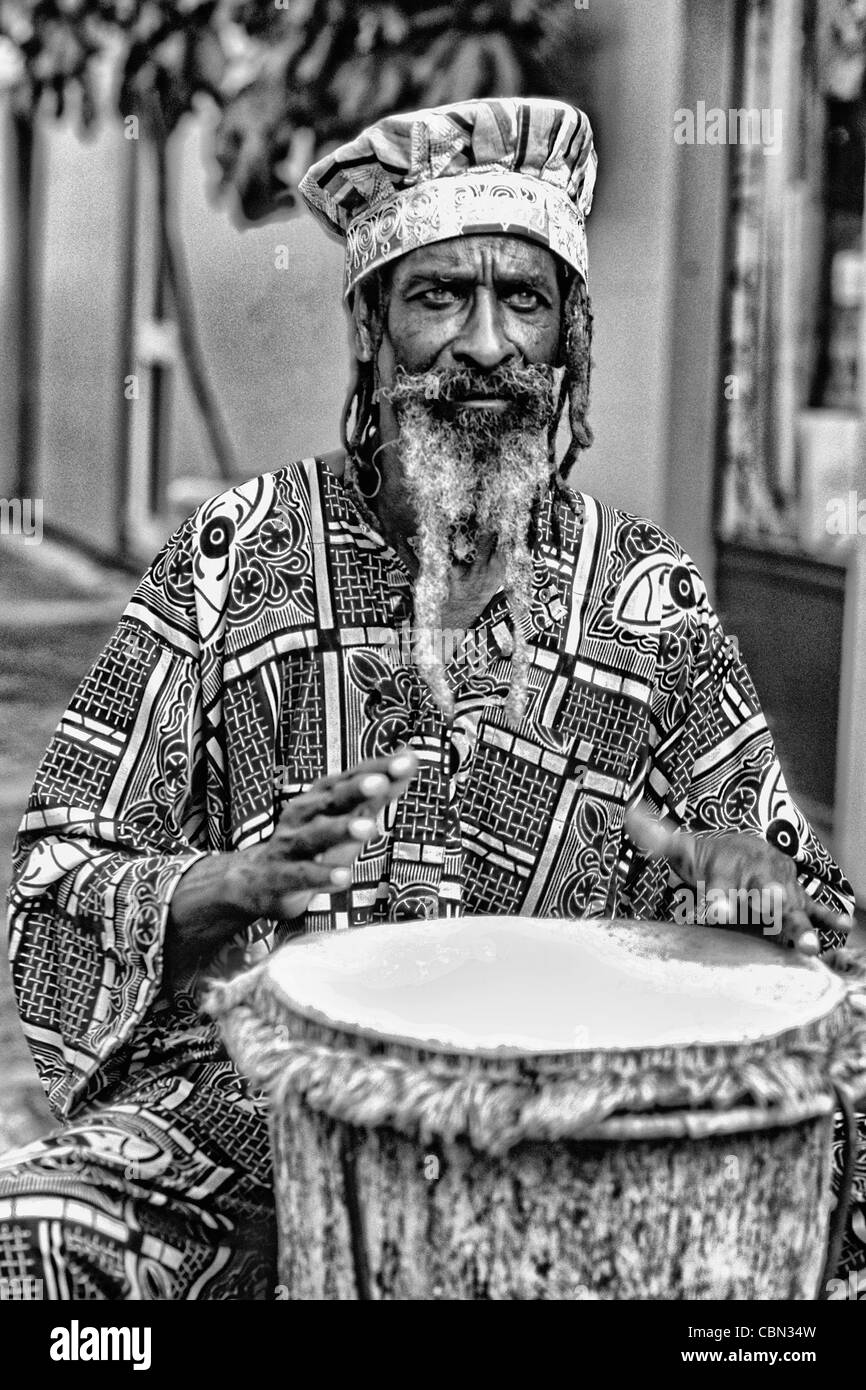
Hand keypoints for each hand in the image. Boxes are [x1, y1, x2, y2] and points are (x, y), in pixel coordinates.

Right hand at [166, 749, 417, 979]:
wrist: (257, 879)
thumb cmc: (312, 844)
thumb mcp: (346, 817)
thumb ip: (378, 794)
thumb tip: (410, 759)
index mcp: (321, 797)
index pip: (351, 778)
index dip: (377, 769)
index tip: (406, 761)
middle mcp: (304, 814)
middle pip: (332, 799)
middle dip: (356, 789)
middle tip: (381, 782)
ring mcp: (291, 845)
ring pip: (316, 835)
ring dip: (341, 830)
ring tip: (368, 827)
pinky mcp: (283, 876)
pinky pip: (304, 875)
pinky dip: (323, 875)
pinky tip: (344, 877)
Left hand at [625, 805, 851, 955]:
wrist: (745, 848)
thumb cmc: (710, 857)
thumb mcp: (683, 847)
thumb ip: (659, 838)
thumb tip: (628, 814)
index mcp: (726, 868)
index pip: (719, 885)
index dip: (716, 898)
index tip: (715, 910)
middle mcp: (757, 877)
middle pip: (763, 896)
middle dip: (768, 907)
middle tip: (772, 915)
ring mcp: (781, 888)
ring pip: (794, 908)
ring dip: (801, 925)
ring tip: (808, 944)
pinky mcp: (798, 898)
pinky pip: (817, 907)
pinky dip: (830, 916)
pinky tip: (844, 926)